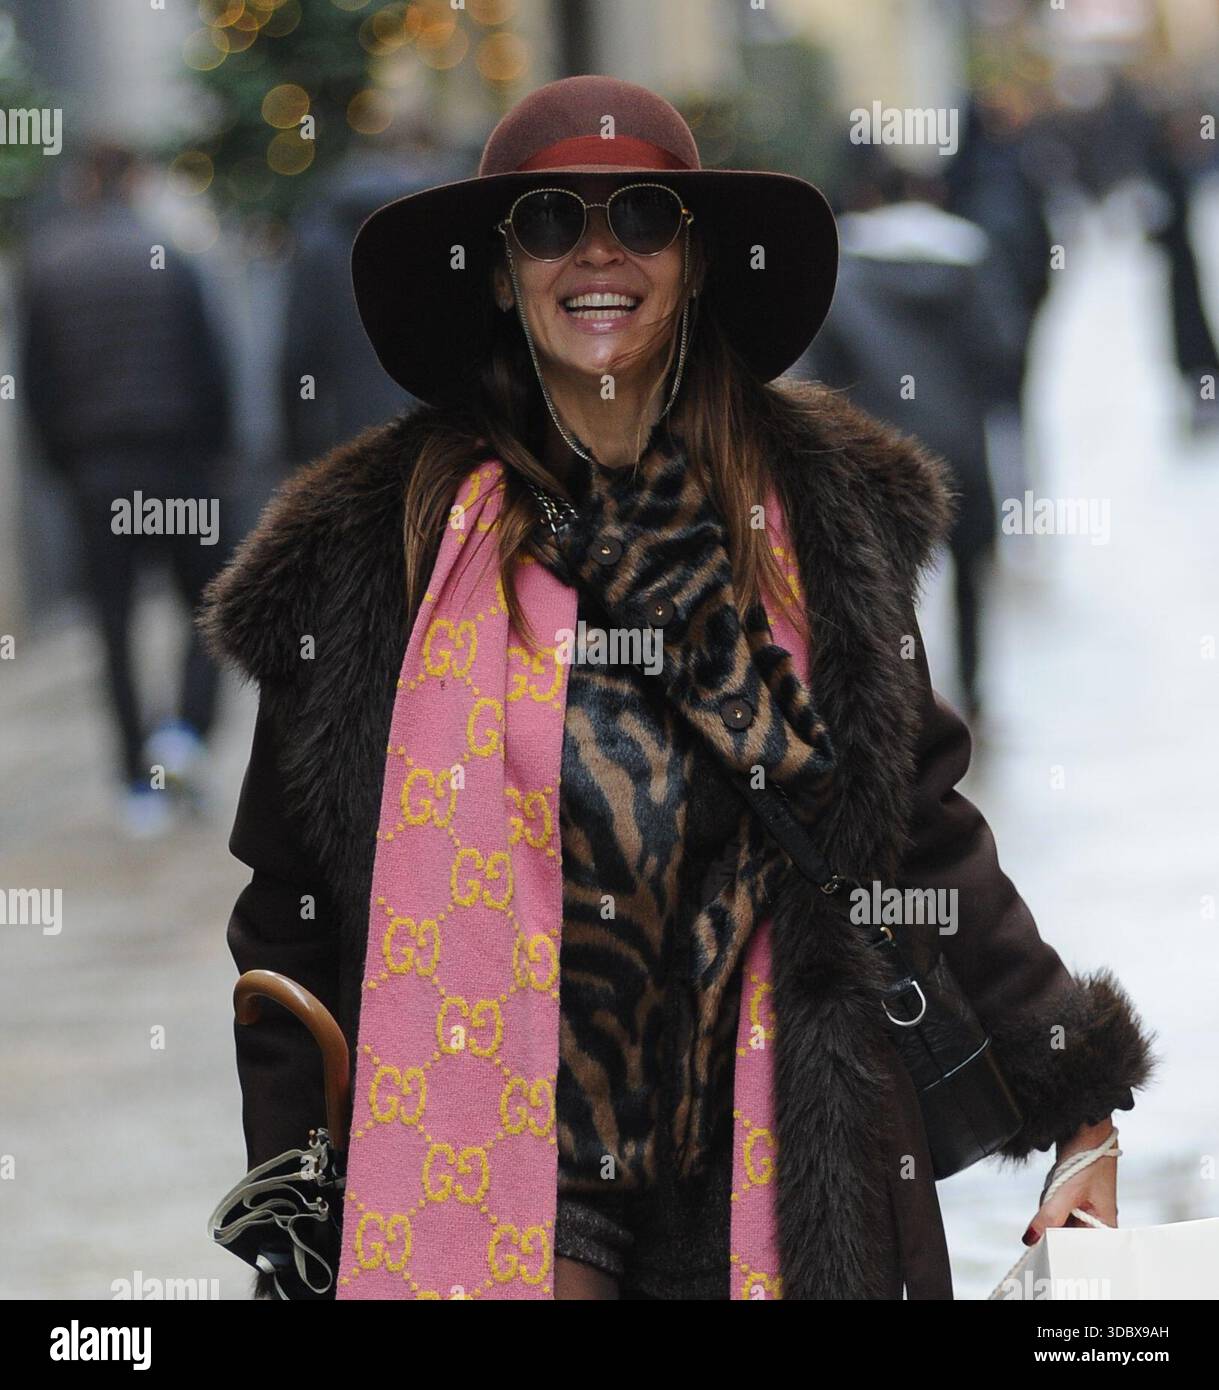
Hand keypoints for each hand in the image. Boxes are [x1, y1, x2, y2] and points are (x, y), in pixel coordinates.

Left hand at [1022, 1116, 1117, 1244]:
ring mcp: (1083, 1209)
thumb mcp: (1066, 1190)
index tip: (1045, 1252)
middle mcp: (1095, 1221)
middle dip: (1053, 1229)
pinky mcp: (1072, 1199)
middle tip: (1047, 1217)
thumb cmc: (1090, 1157)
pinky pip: (1055, 1210)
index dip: (1065, 1254)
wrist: (1085, 1128)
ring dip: (1050, 1214)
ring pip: (1058, 1224)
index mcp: (1104, 1225)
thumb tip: (1031, 1239)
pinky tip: (1052, 1190)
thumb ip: (1049, 1217)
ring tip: (1054, 1197)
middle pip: (1069, 1239)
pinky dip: (1049, 1204)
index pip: (1084, 1253)